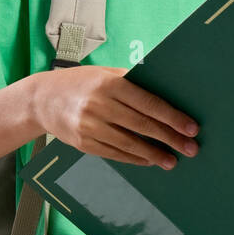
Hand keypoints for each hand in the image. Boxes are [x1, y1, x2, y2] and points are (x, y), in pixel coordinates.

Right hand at [25, 65, 200, 168]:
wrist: (41, 99)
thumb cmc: (81, 82)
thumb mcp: (105, 74)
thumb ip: (132, 81)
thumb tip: (167, 92)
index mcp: (110, 84)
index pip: (149, 103)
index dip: (172, 117)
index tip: (191, 127)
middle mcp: (100, 105)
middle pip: (142, 125)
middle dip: (170, 138)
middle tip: (190, 148)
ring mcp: (90, 126)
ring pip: (129, 143)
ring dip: (154, 154)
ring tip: (172, 161)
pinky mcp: (83, 143)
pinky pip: (114, 153)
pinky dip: (134, 158)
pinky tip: (149, 161)